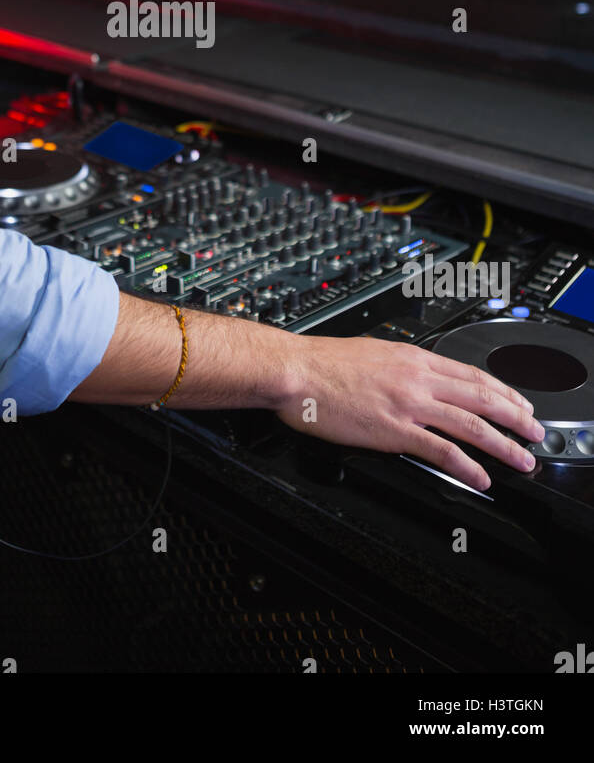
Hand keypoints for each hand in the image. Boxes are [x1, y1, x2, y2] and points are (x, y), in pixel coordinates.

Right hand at [275, 334, 544, 490]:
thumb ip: (399, 366)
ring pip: (471, 423)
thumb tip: (414, 376)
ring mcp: (409, 403)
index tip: (518, 401)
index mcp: (412, 357)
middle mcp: (417, 377)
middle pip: (481, 397)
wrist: (295, 370)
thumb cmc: (322, 364)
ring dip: (504, 443)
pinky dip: (467, 465)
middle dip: (515, 416)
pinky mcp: (395, 429)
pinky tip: (481, 477)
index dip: (501, 390)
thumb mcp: (372, 352)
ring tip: (522, 459)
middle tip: (535, 431)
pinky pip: (441, 449)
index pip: (470, 374)